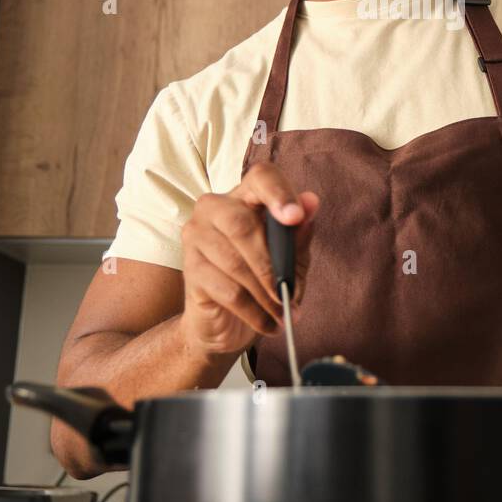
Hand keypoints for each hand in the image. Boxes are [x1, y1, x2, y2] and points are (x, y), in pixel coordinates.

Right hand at [180, 164, 319, 356]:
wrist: (225, 322)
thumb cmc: (262, 281)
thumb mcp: (290, 258)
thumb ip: (298, 234)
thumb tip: (311, 203)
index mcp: (245, 196)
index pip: (261, 178)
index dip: (278, 194)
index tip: (294, 217)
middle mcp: (214, 207)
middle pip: (242, 225)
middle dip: (272, 265)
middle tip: (290, 294)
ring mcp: (196, 236)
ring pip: (235, 263)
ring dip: (266, 295)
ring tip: (284, 314)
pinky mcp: (190, 269)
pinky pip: (227, 290)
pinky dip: (254, 311)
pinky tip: (268, 323)